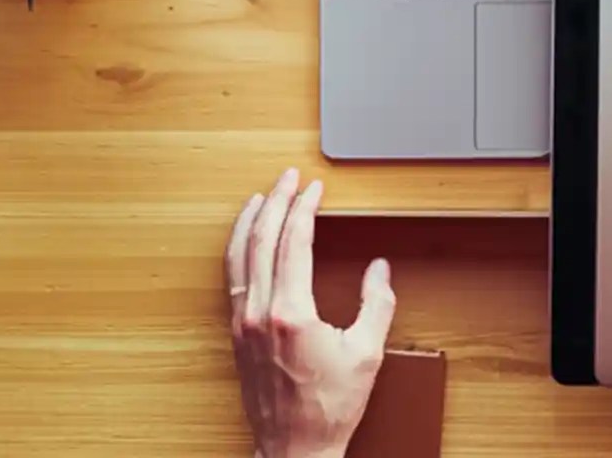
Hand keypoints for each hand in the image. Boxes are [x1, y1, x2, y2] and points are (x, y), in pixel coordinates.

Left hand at [226, 169, 396, 457]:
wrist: (294, 449)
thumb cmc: (329, 409)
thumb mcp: (367, 354)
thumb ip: (377, 305)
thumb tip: (379, 271)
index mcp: (291, 313)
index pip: (294, 242)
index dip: (304, 209)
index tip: (313, 190)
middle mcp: (259, 314)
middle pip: (262, 240)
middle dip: (275, 202)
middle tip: (288, 180)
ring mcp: (242, 324)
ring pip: (238, 257)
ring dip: (250, 221)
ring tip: (260, 198)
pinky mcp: (236, 334)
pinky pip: (232, 279)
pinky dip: (238, 250)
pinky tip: (246, 241)